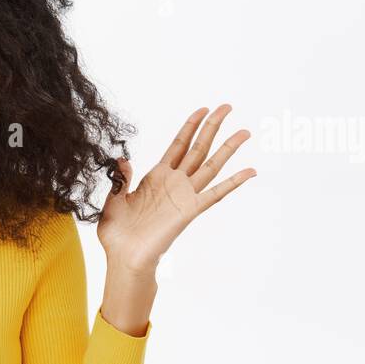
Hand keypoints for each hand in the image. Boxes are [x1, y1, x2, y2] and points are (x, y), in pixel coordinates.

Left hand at [97, 104, 255, 272]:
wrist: (122, 257)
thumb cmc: (117, 233)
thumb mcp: (114, 199)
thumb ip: (121, 178)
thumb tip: (122, 158)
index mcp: (156, 177)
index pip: (178, 145)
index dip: (190, 126)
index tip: (203, 109)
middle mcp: (174, 183)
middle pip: (198, 148)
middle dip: (213, 126)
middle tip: (228, 106)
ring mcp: (184, 196)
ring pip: (211, 165)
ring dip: (228, 148)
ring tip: (245, 131)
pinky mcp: (190, 211)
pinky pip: (216, 194)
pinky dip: (234, 183)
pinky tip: (250, 171)